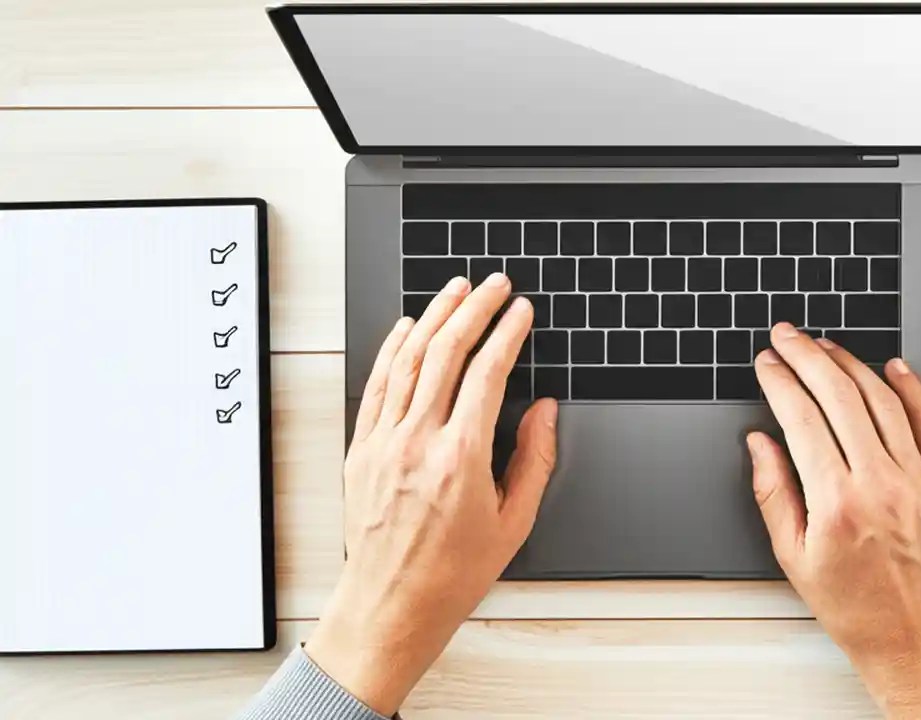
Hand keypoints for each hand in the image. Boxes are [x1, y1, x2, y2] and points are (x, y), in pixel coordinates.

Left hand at [305, 273, 557, 715]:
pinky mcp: (362, 450)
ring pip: (408, 360)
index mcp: (461, 459)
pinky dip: (393, 350)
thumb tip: (542, 410)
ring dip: (434, 317)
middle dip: (475, 310)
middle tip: (495, 286)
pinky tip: (407, 328)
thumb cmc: (453, 572)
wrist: (392, 604)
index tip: (520, 312)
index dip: (507, 333)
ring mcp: (384, 443)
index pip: (486, 373)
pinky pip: (377, 386)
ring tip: (455, 291)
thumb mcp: (514, 521)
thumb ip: (534, 459)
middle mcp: (418, 443)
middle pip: (447, 354)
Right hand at [749, 323, 920, 719]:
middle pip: (839, 396)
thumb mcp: (793, 557)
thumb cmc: (854, 607)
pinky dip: (910, 388)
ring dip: (851, 364)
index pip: (801, 418)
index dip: (779, 381)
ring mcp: (919, 480)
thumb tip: (760, 442)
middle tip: (788, 335)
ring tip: (827, 346)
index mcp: (835, 503)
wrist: (916, 641)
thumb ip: (773, 493)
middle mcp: (879, 484)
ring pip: (883, 400)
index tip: (766, 362)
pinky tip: (892, 367)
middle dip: (808, 356)